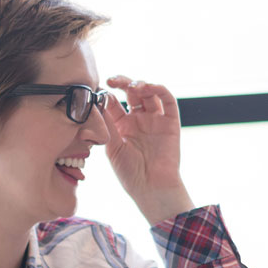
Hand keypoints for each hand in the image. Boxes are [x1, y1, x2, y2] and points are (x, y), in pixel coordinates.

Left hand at [103, 76, 193, 225]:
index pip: (112, 102)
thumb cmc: (130, 172)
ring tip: (133, 86)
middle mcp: (138, 120)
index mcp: (121, 126)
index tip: (97, 91)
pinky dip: (160, 90)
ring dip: (141, 84)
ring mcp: (155, 120)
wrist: (152, 187)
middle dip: (122, 83)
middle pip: (131, 93)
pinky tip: (149, 88)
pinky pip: (168, 102)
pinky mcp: (171, 123)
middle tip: (112, 80)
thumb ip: (107, 123)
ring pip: (149, 93)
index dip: (105, 94)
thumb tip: (96, 101)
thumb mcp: (112, 146)